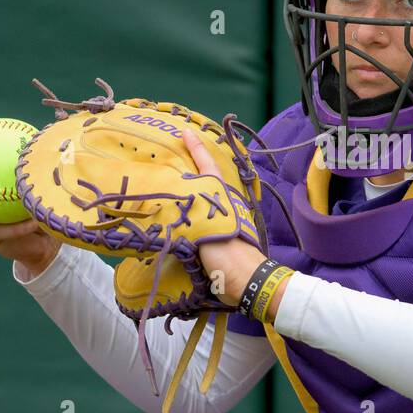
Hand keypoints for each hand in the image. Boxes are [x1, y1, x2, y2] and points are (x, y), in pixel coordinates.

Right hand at [183, 127, 269, 308]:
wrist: (245, 280)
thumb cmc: (227, 254)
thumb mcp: (204, 229)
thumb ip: (186, 218)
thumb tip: (167, 208)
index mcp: (219, 197)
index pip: (206, 166)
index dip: (196, 149)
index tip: (186, 132)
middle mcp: (220, 204)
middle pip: (204, 179)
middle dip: (189, 165)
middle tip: (170, 152)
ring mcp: (221, 220)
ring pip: (202, 197)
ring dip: (187, 187)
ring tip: (168, 179)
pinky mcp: (219, 237)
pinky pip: (199, 218)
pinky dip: (188, 210)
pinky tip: (175, 212)